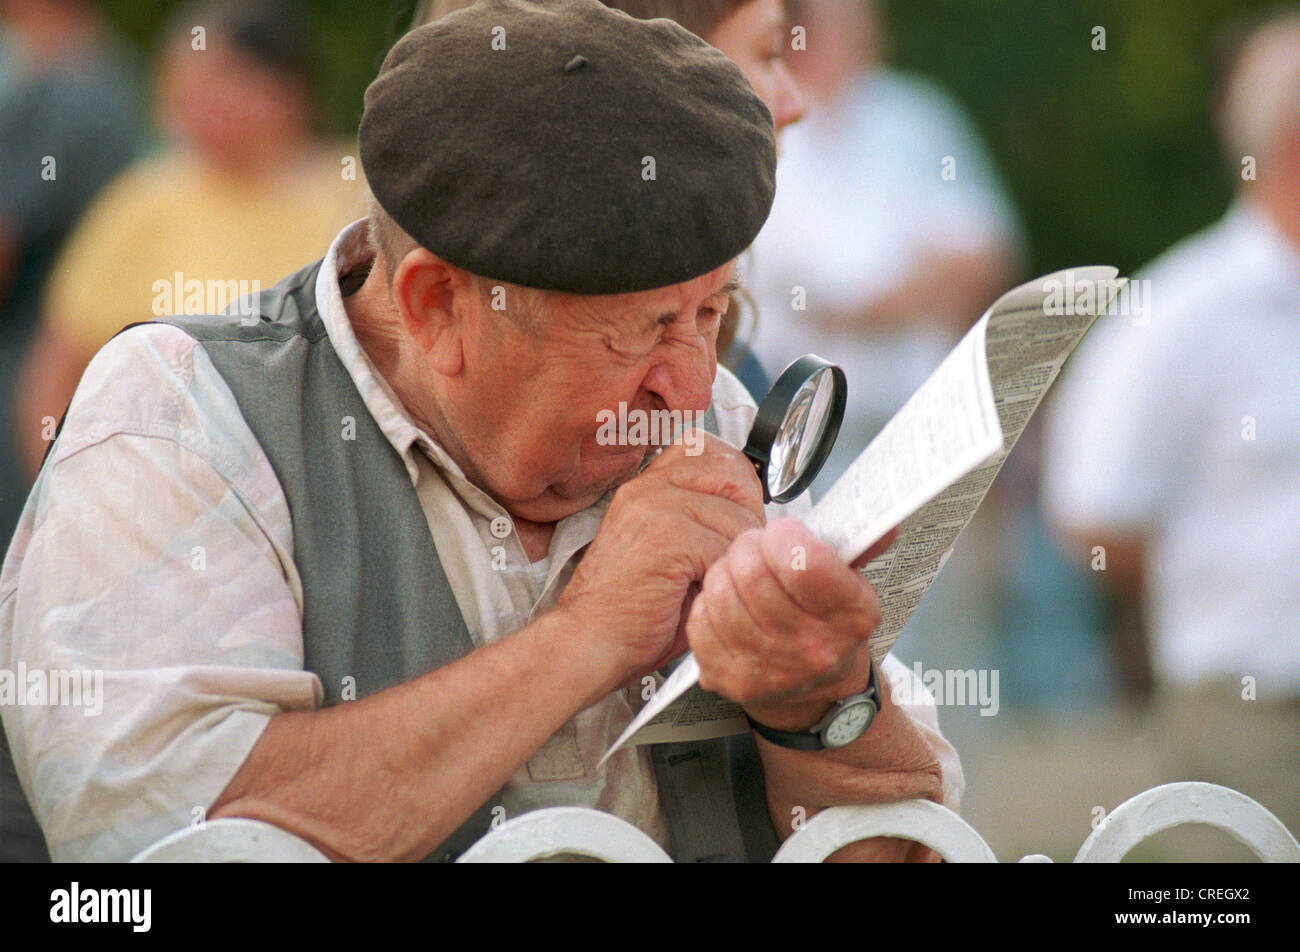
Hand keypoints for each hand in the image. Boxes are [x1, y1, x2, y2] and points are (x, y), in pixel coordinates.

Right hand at [556, 434, 765, 693]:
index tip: (735, 520)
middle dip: (747, 517)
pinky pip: (727, 548)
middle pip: (734, 475)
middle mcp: (650, 486)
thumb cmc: (630, 609)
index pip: (714, 452)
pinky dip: (726, 579)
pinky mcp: (667, 535)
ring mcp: (656, 506)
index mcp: (648, 485)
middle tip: (730, 557)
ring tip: (712, 582)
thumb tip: (756, 516)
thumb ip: (703, 520)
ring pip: (739, 517)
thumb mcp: (669, 551)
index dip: (737, 485)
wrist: (588, 641)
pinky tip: (702, 594)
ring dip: (738, 557)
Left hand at [687, 517, 897, 731]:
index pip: (804, 562)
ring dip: (725, 572)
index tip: (785, 533)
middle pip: (752, 573)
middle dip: (748, 547)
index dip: (785, 535)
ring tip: (741, 576)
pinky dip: (709, 604)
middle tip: (756, 549)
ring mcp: (767, 670)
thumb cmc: (829, 627)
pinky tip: (729, 606)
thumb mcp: (855, 584)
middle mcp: (810, 649)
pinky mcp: (729, 680)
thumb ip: (862, 544)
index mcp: (849, 618)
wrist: (817, 694)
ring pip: (720, 593)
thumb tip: (882, 518)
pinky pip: (700, 619)